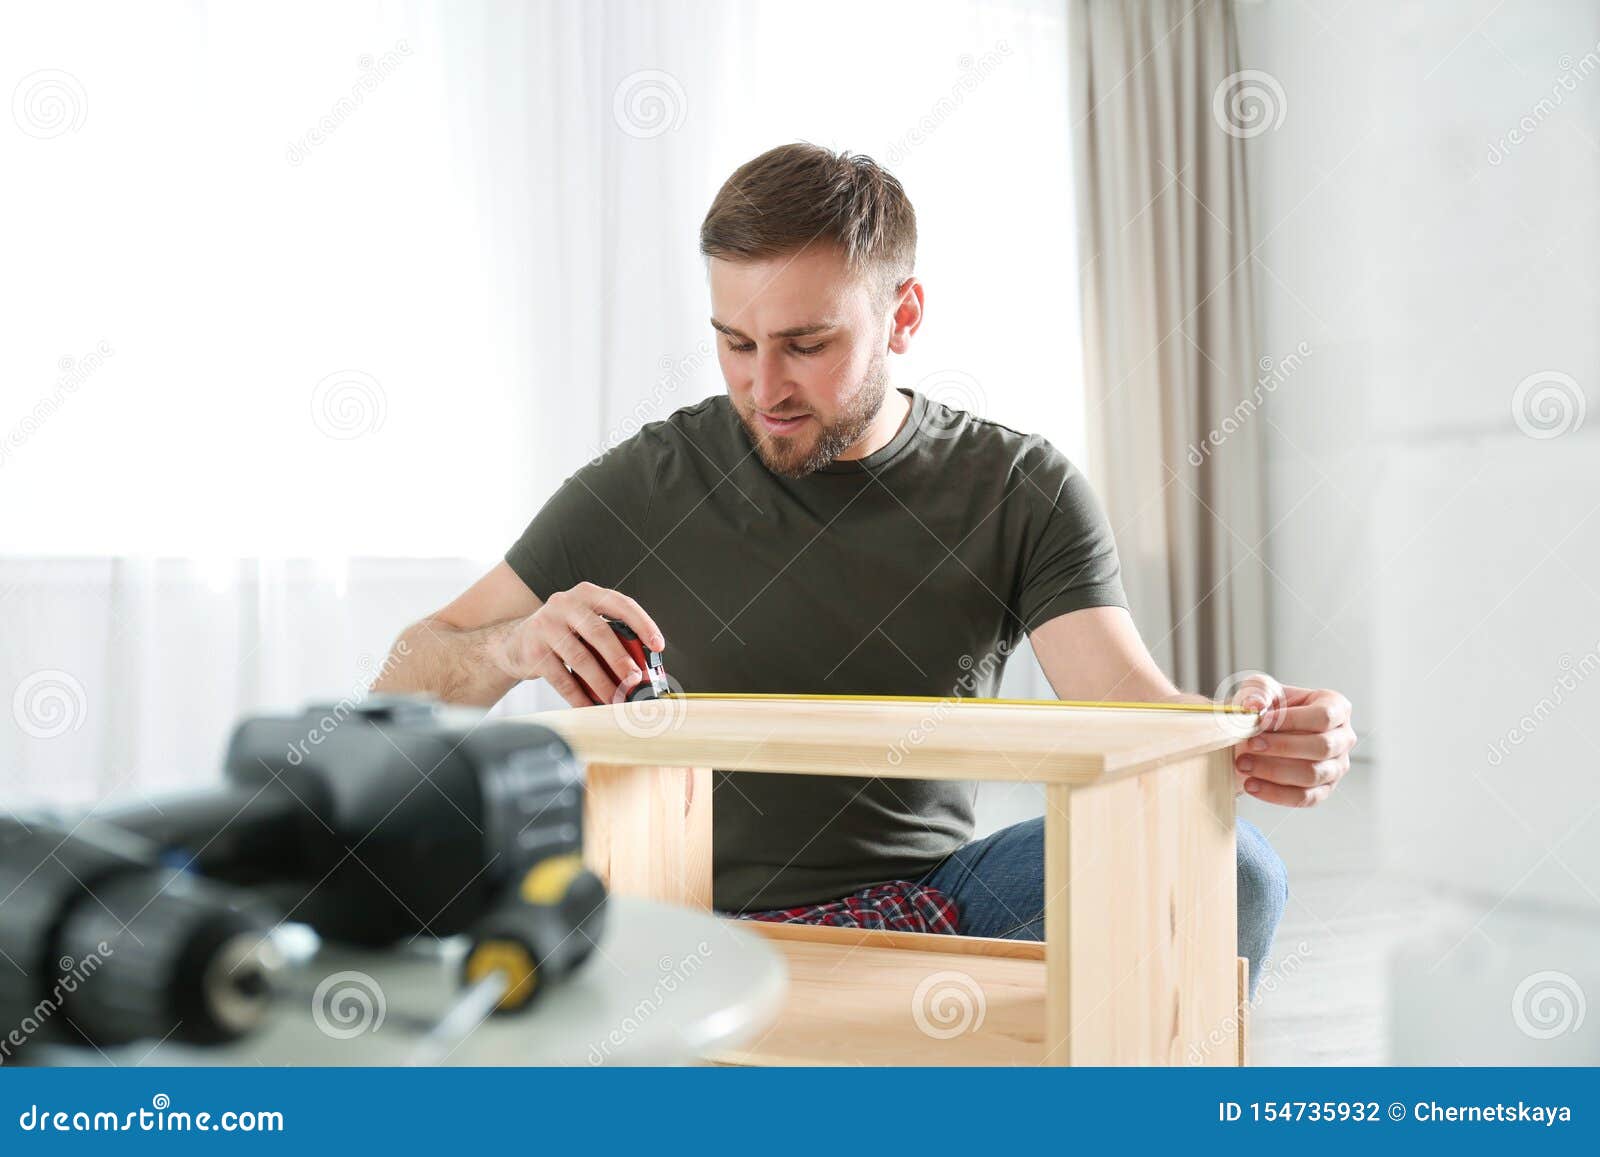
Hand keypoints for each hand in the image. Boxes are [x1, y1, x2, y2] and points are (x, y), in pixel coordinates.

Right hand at [496, 582, 664, 707]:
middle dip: (621, 660)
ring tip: (616, 699)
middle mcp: (565, 604)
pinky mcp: (533, 651)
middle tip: (636, 680)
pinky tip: (590, 706)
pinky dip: (579, 696)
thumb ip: (610, 637)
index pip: (621, 604)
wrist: (513, 643)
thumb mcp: (584, 626)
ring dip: (603, 683)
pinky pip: (562, 678)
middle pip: (600, 632)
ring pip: (581, 658)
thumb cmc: (561, 635)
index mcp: (587, 594)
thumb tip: (642, 668)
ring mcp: (546, 626)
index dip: (643, 624)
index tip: (658, 645)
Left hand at [1230, 674, 1354, 807]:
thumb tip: (1254, 706)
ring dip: (1274, 771)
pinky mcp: (1323, 790)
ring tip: (1243, 764)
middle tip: (1250, 744)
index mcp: (1336, 707)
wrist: (1257, 735)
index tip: (1260, 721)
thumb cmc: (1267, 709)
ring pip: (1313, 774)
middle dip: (1282, 747)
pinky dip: (1275, 793)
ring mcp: (1336, 767)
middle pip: (1322, 747)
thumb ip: (1258, 691)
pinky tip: (1251, 784)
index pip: (1323, 716)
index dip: (1291, 720)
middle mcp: (1343, 738)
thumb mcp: (1260, 689)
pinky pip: (1304, 798)